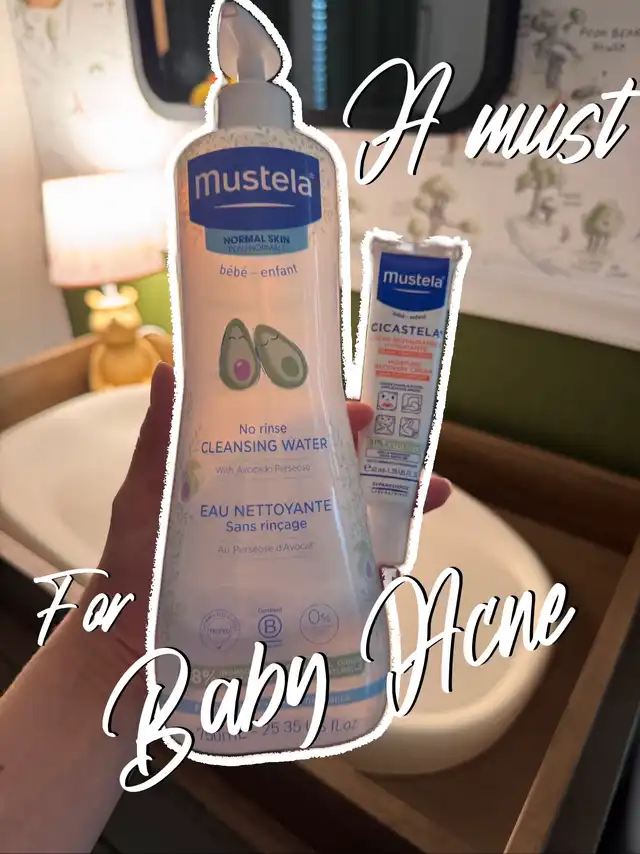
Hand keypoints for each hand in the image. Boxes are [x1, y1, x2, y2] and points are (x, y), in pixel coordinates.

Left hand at [82, 362, 451, 665]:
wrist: (131, 651)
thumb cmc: (136, 569)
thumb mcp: (145, 498)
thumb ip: (160, 442)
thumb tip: (164, 370)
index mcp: (247, 477)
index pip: (299, 436)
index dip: (334, 418)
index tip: (363, 411)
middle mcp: (278, 508)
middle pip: (340, 473)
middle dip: (382, 458)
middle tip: (414, 449)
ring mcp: (295, 553)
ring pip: (356, 518)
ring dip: (398, 502)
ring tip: (432, 492)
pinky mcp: (303, 598)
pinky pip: (352, 577)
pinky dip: (382, 563)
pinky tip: (402, 554)